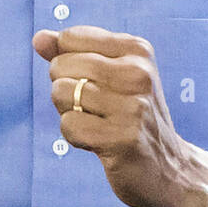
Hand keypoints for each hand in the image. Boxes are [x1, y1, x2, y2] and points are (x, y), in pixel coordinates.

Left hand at [33, 24, 207, 206]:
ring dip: (69, 113)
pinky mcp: (122, 138)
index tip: (92, 81)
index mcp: (136, 49)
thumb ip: (72, 53)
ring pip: (62, 94)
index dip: (67, 62)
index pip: (70, 38)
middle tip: (95, 108)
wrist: (169, 168)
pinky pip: (68, 126)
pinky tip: (99, 141)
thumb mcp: (110, 76)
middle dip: (65, 89)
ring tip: (98, 123)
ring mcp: (132, 106)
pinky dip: (75, 136)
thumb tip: (39, 38)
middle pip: (61, 66)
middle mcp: (138, 73)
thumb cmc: (132, 116)